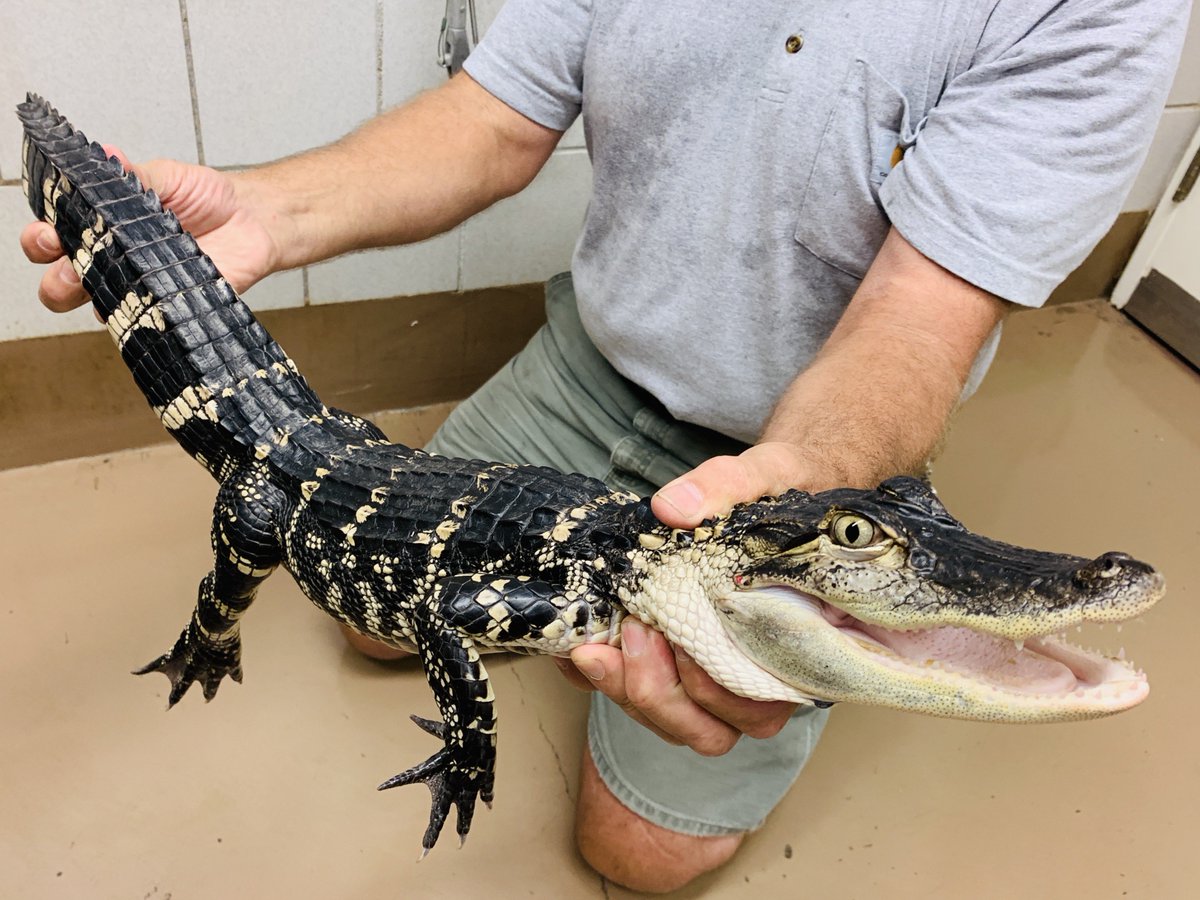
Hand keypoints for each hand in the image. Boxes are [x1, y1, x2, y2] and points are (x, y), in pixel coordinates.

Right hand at [19, 146, 280, 312]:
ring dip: (93, 298)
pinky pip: (151, 322)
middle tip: (68, 262)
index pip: (53, 238)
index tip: (48, 232)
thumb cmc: (204, 198)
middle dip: (54, 277)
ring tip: (102, 280)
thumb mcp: (168, 177)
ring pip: (99, 308)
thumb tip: (107, 156)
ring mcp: (141, 291)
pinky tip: (152, 296)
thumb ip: (135, 175)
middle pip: (61, 283)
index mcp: (99, 227)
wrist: (252, 219)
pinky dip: (147, 312)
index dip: (41, 239)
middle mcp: (112, 263)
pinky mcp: (173, 309)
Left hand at [558, 441, 834, 754]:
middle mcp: (758, 679)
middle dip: (660, 693)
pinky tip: (581, 646)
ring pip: (671, 724)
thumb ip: (725, 487)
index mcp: (795, 649)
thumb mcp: (762, 476)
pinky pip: (637, 700)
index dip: (715, 692)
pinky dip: (605, 682)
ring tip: (600, 645)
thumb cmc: (778, 492)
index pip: (760, 709)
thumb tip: (672, 509)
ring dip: (629, 693)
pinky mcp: (674, 667)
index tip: (679, 643)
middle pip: (709, 730)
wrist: (769, 489)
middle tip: (636, 631)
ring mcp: (714, 680)